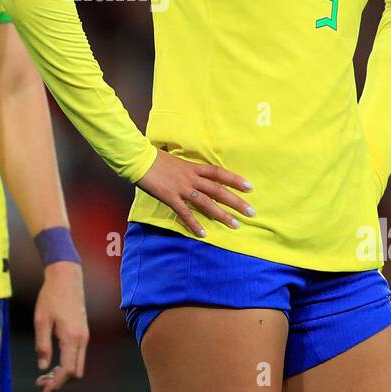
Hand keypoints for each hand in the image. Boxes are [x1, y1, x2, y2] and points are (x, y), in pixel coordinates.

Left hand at [33, 261, 87, 391]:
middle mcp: (82, 339)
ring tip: (44, 375)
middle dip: (60, 381)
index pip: (68, 370)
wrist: (66, 277)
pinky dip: (67, 363)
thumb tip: (43, 367)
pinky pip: (77, 355)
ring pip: (78, 365)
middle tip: (42, 383)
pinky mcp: (83, 332)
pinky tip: (54, 362)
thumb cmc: (51, 296)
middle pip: (76, 372)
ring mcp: (84, 336)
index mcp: (71, 337)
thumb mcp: (41, 320)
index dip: (57, 383)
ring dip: (63, 373)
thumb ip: (42, 345)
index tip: (45, 391)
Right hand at [135, 150, 254, 236]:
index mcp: (194, 167)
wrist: (139, 159)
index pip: (219, 173)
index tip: (250, 187)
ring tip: (235, 225)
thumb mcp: (177, 160)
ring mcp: (182, 188)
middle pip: (219, 190)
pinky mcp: (170, 198)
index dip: (235, 180)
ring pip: (207, 203)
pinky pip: (185, 213)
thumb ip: (188, 169)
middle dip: (236, 202)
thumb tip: (195, 174)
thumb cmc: (156, 158)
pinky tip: (203, 234)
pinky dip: (194, 224)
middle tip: (251, 212)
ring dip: (222, 215)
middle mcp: (192, 178)